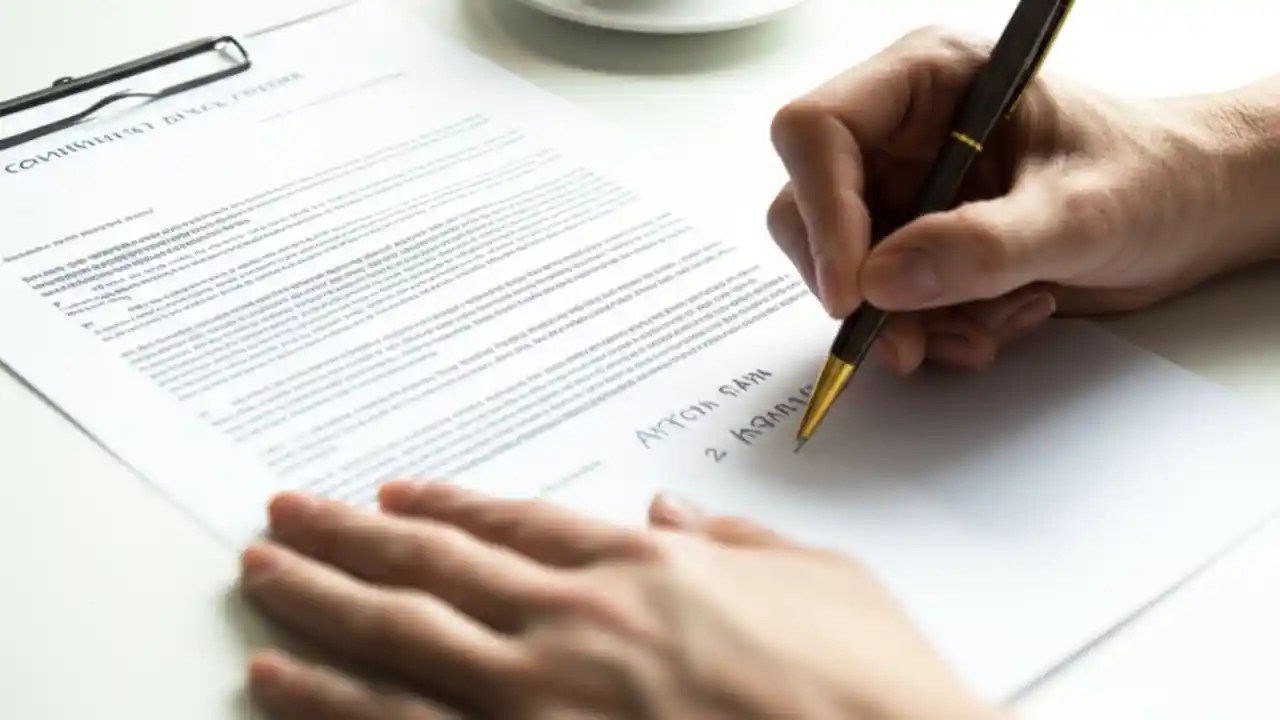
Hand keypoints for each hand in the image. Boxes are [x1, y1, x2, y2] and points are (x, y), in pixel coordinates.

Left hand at [239, 483, 1002, 719]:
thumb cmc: (875, 693)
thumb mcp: (826, 581)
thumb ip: (739, 540)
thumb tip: (678, 509)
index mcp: (648, 571)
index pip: (519, 522)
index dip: (445, 502)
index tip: (393, 492)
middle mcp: (581, 625)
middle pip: (435, 564)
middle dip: (349, 536)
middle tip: (284, 511)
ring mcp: (545, 703)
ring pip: (398, 640)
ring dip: (318, 603)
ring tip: (258, 575)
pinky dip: (332, 705)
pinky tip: (278, 682)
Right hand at [768, 26, 1277, 373]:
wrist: (1193, 213)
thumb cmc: (1156, 178)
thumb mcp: (1079, 213)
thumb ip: (982, 247)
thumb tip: (881, 282)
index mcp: (928, 80)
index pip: (817, 131)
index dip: (821, 209)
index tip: (854, 290)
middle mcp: (901, 132)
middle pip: (808, 206)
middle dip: (857, 284)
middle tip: (906, 340)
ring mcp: (906, 190)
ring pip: (842, 267)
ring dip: (903, 321)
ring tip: (984, 330)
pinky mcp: (919, 243)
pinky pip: (882, 302)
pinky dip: (928, 331)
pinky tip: (994, 324)